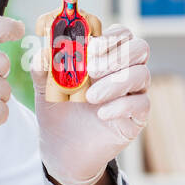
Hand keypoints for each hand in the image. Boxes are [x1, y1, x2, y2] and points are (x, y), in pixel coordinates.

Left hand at [30, 22, 150, 184]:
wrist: (62, 150)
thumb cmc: (59, 111)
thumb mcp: (45, 89)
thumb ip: (43, 70)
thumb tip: (43, 53)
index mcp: (104, 56)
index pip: (121, 34)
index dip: (111, 36)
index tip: (91, 47)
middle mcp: (123, 70)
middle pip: (139, 48)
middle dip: (116, 55)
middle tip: (91, 69)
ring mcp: (132, 93)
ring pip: (142, 74)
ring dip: (116, 82)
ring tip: (90, 97)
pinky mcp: (136, 117)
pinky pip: (141, 104)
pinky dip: (121, 106)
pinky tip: (101, 114)